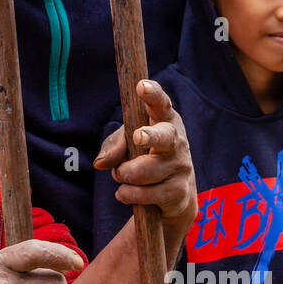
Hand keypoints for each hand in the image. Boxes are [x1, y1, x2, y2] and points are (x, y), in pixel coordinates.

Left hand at [94, 79, 196, 262]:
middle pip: (164, 137)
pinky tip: (126, 193)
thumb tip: (101, 163)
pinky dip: (128, 194)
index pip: (161, 104)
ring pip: (143, 171)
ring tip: (122, 175)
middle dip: (150, 136)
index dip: (152, 94)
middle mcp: (177, 142)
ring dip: (124, 175)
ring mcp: (181, 167)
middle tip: (138, 137)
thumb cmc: (147, 158)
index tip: (141, 86)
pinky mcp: (179, 192)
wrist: (175, 197)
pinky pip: (144, 194)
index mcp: (165, 121)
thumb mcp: (128, 147)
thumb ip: (114, 147)